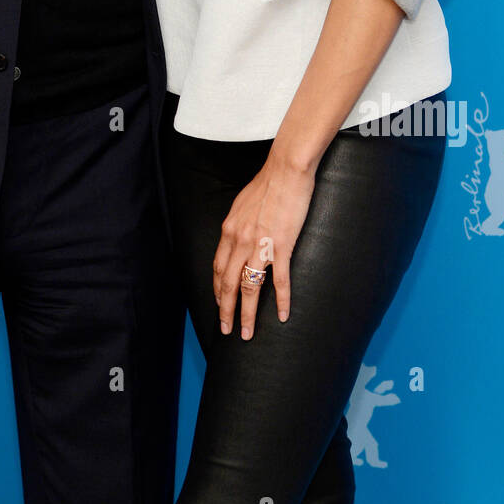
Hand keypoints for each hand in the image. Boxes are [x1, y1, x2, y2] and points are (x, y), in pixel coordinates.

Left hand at [213, 152, 315, 336]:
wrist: (286, 170)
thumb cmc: (267, 184)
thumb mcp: (242, 205)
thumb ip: (237, 224)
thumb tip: (236, 237)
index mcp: (229, 230)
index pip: (218, 268)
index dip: (217, 290)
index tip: (219, 305)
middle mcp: (240, 240)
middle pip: (228, 284)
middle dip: (225, 310)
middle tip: (226, 330)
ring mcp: (260, 245)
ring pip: (249, 288)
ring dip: (247, 314)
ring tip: (247, 333)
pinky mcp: (282, 245)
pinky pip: (280, 280)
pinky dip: (280, 300)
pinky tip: (282, 315)